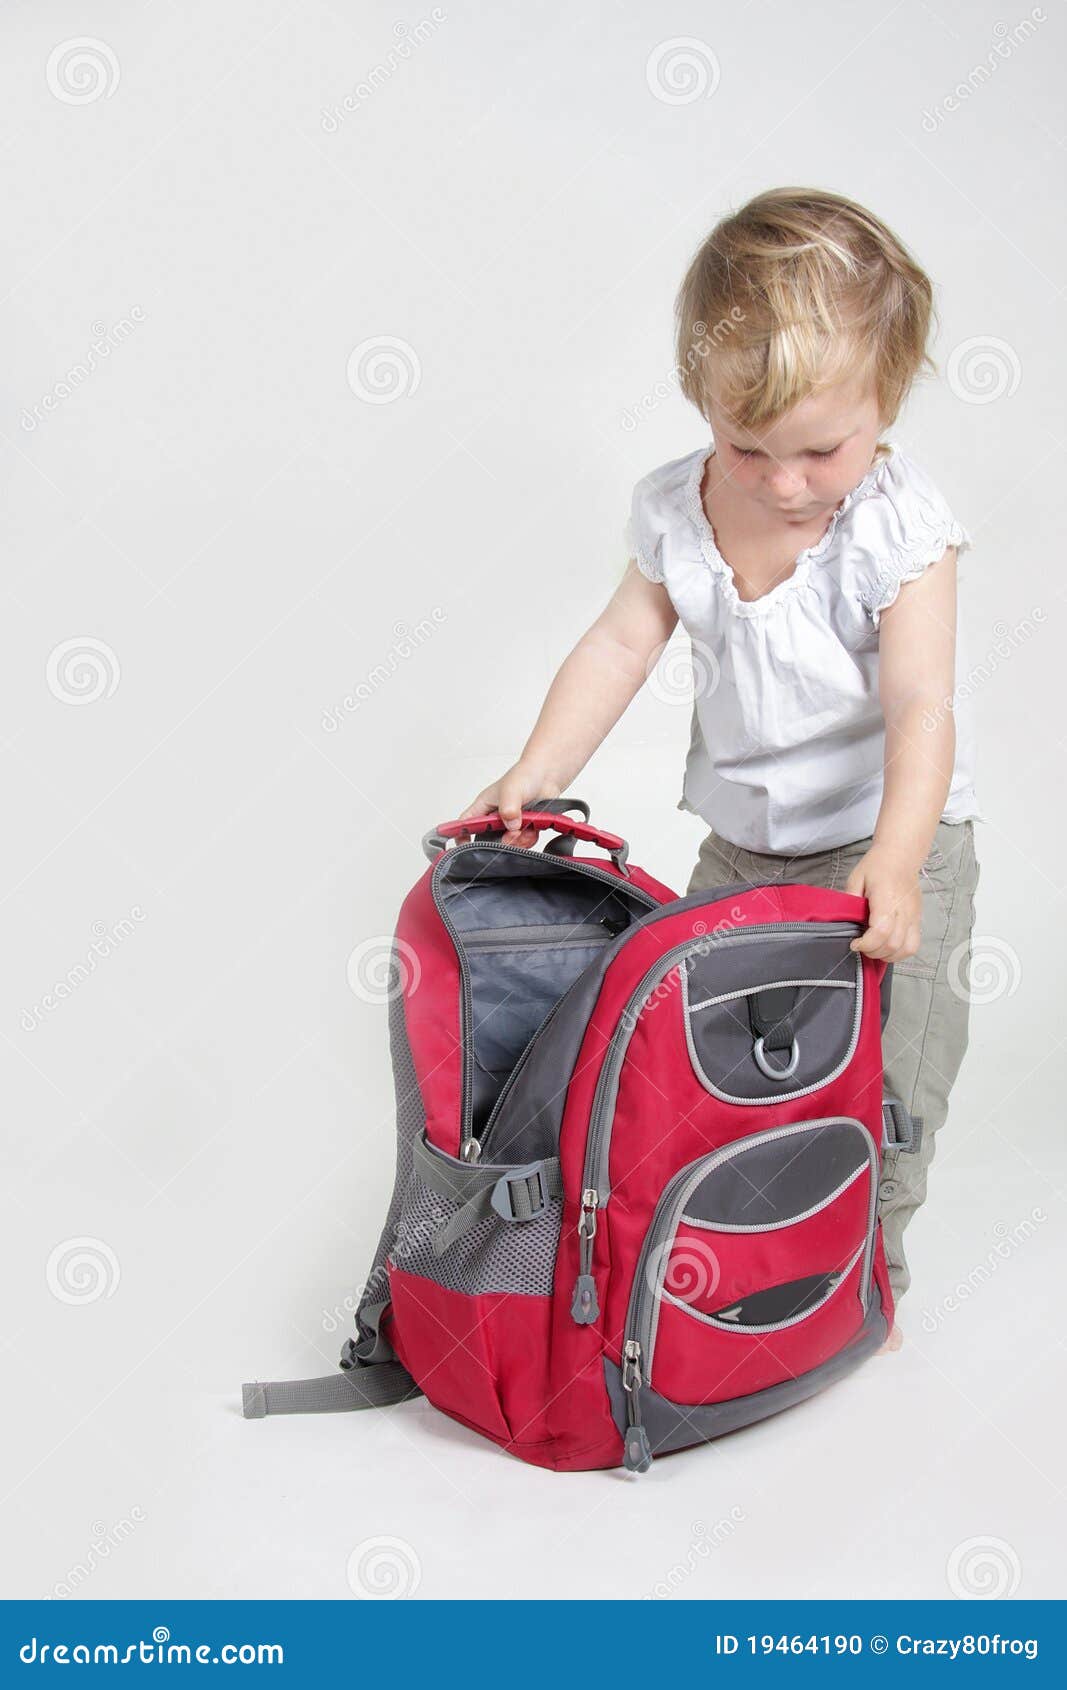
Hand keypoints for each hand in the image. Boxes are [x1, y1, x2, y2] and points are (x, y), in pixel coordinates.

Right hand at [456, 764, 561, 847]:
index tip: (465, 847)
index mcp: (484, 806)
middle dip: (501, 841)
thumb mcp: (511, 789)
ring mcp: (510, 823)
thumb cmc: (524, 775)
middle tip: (512, 834)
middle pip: (489, 839)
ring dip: (518, 841)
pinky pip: (524, 842)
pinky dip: (529, 839)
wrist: (548, 775)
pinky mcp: (525, 828)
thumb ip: (509, 808)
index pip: (466, 823)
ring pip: (508, 843)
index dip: (462, 835)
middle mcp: (495, 817)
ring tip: (525, 829)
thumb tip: (511, 825)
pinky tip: (533, 829)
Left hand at [844, 846, 922, 961]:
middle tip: (861, 945)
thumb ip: (850, 901)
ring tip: (874, 948)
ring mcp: (913, 916)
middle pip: (893, 944)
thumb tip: (845, 921)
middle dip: (873, 951)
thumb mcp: (856, 878)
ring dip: (887, 955)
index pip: (881, 931)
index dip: (866, 944)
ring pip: (906, 948)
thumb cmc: (878, 865)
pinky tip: (887, 947)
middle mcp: (904, 909)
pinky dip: (900, 952)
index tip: (854, 943)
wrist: (901, 856)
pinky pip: (913, 945)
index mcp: (886, 897)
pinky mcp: (917, 919)